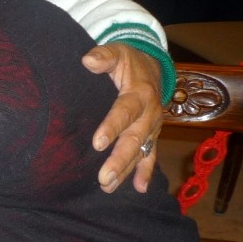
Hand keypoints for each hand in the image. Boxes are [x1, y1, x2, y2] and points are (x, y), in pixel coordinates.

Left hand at [82, 43, 162, 192]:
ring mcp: (151, 127)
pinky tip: (138, 189)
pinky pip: (150, 155)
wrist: (154, 68)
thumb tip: (88, 60)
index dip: (112, 127)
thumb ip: (104, 56)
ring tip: (108, 187)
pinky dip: (146, 173)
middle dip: (119, 160)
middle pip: (134, 140)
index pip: (124, 112)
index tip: (97, 143)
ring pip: (140, 152)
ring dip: (126, 171)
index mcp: (139, 94)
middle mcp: (149, 114)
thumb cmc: (129, 61)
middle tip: (103, 178)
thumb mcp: (118, 52)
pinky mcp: (151, 135)